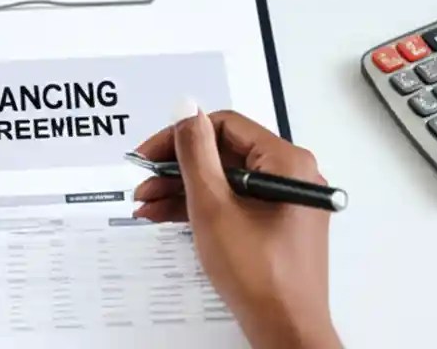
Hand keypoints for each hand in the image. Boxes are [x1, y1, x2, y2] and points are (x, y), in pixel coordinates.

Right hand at [133, 109, 341, 348]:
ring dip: (183, 189)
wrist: (284, 330)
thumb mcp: (213, 206)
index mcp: (288, 163)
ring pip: (225, 180)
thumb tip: (185, 111)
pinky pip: (233, 201)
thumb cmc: (261, 277)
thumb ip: (195, 153)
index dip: (181, 137)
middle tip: (145, 178)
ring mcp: (285, 202)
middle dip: (177, 168)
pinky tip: (166, 215)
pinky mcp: (275, 223)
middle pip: (223, 153)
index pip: (226, 127)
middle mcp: (292, 176)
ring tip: (147, 202)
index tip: (151, 152)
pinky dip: (202, 207)